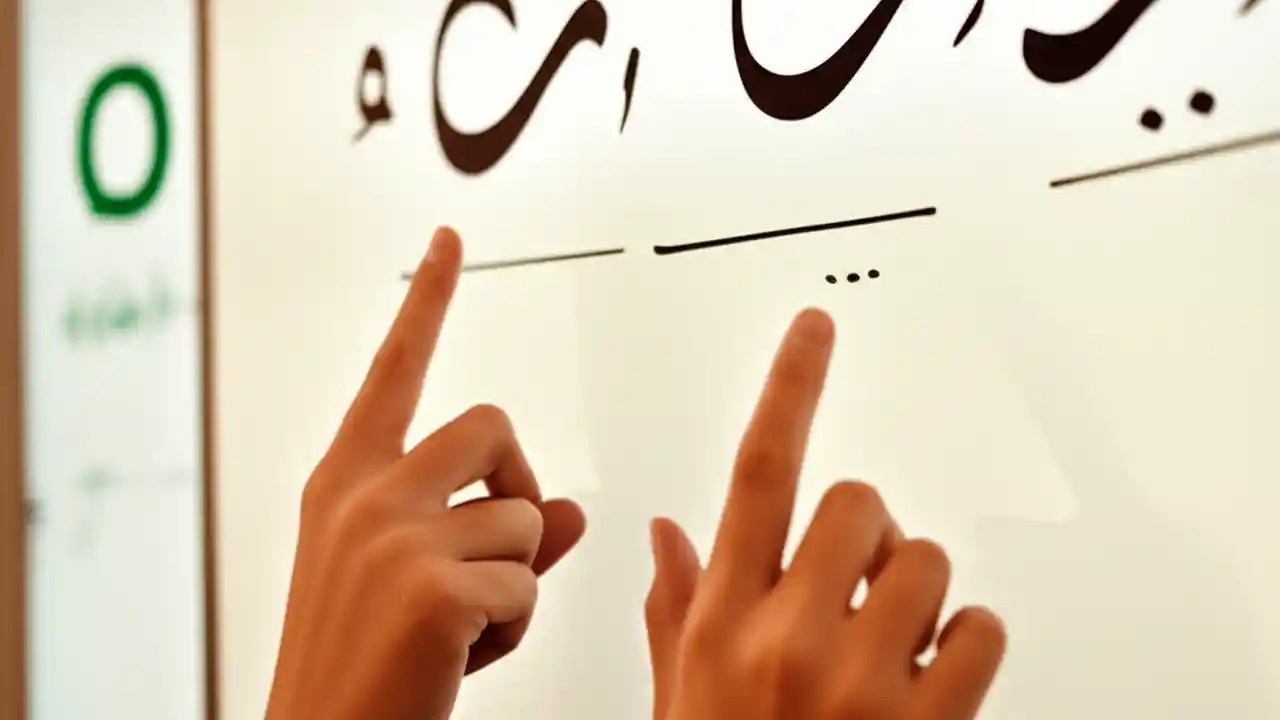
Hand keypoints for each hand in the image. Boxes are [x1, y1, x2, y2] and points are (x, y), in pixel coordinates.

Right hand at [265, 228, 586, 719]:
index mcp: (343, 481)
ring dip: (512, 578)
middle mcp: (362, 493)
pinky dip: (511, 631)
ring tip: (454, 628)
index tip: (451, 237)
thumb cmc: (362, 666)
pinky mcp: (434, 588)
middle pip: (494, 425)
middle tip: (490, 548)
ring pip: (525, 515)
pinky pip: (530, 586)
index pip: (396, 369)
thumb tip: (568, 507)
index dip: (428, 300)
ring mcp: (394, 536)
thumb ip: (488, 528)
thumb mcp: (409, 581)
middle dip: (513, 485)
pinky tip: (455, 659)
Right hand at [644, 309, 1005, 719]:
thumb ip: (676, 609)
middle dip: (867, 530)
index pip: (758, 474)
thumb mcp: (678, 696)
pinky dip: (973, 639)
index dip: (790, 388)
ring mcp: (861, 683)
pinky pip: (983, 628)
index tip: (815, 331)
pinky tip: (939, 672)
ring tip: (896, 641)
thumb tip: (667, 534)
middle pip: (855, 500)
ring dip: (921, 588)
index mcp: (723, 625)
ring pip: (926, 558)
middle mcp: (790, 642)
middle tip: (859, 580)